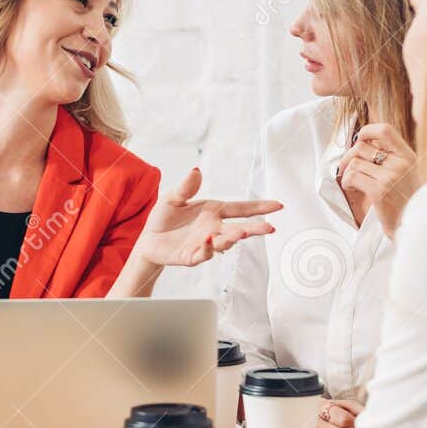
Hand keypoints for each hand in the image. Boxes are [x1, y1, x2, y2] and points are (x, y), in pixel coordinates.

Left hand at [130, 167, 281, 268]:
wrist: (149, 240)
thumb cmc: (164, 218)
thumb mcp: (173, 198)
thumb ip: (186, 187)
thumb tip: (196, 171)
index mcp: (213, 211)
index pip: (240, 209)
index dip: (259, 208)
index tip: (278, 205)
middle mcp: (214, 228)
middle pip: (239, 228)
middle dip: (255, 228)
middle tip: (269, 227)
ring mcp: (206, 243)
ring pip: (225, 242)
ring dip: (233, 237)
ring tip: (241, 232)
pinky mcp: (194, 256)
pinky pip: (204, 253)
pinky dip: (208, 249)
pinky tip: (210, 243)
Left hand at [336, 123, 418, 237]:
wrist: (419, 227)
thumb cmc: (408, 202)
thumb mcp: (408, 174)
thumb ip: (392, 159)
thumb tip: (362, 143)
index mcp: (409, 156)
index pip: (385, 130)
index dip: (367, 131)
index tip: (359, 140)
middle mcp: (401, 163)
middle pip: (361, 146)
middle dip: (348, 156)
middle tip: (347, 168)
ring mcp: (391, 177)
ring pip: (354, 162)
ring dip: (347, 172)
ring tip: (353, 183)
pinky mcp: (380, 191)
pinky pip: (352, 176)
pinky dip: (347, 182)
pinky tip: (353, 189)